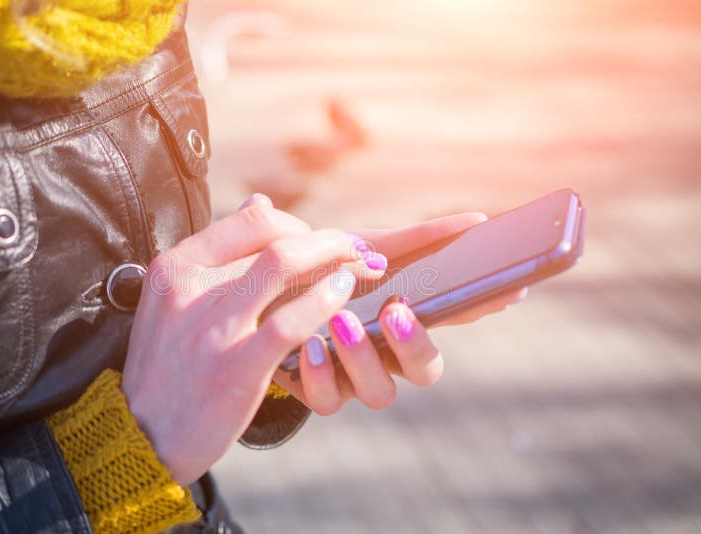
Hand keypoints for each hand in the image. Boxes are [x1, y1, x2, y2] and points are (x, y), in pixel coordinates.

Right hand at [121, 194, 384, 485]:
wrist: (141, 436)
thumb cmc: (166, 368)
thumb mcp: (174, 302)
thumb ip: (217, 256)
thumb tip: (259, 204)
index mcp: (176, 266)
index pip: (252, 220)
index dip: (300, 225)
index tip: (322, 242)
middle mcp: (191, 287)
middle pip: (275, 238)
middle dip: (328, 241)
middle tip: (359, 252)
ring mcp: (213, 326)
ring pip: (284, 265)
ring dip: (335, 259)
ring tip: (364, 267)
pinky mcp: (236, 366)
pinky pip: (290, 322)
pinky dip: (325, 301)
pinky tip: (344, 295)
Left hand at [272, 213, 526, 414]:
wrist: (261, 290)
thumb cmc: (323, 267)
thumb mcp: (364, 247)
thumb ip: (416, 239)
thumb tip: (476, 220)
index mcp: (407, 319)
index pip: (455, 317)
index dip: (482, 307)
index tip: (503, 289)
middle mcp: (388, 355)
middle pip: (426, 370)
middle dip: (416, 343)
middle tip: (396, 310)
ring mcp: (354, 377)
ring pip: (379, 392)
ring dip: (363, 356)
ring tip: (341, 320)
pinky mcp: (316, 389)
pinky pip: (327, 400)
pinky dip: (321, 373)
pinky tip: (309, 345)